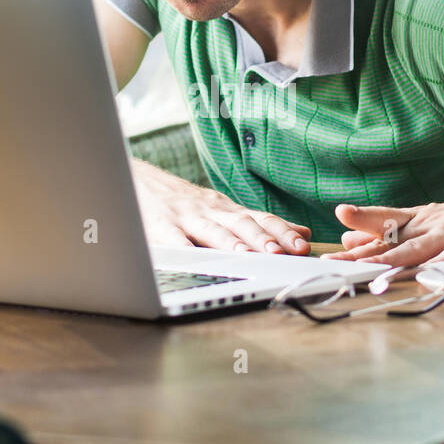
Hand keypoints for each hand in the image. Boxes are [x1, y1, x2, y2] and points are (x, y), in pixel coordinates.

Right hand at [131, 159, 311, 253]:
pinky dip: (185, 250)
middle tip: (282, 252)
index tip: (303, 245)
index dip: (283, 231)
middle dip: (263, 238)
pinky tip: (196, 261)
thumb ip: (261, 223)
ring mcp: (186, 218)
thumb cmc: (187, 204)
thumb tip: (304, 231)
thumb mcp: (225, 210)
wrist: (140, 182)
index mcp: (228, 210)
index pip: (261, 218)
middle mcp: (212, 212)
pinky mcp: (161, 227)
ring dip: (232, 244)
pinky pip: (174, 240)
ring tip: (249, 255)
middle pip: (241, 224)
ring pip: (213, 231)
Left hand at [321, 202, 443, 266]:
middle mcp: (430, 225)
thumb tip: (347, 238)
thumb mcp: (421, 223)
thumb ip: (385, 231)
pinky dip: (436, 269)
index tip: (341, 213)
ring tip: (365, 271)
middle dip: (363, 252)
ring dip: (389, 261)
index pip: (385, 217)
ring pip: (415, 251)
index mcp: (417, 219)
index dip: (364, 217)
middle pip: (391, 239)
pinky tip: (419, 278)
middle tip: (336, 261)